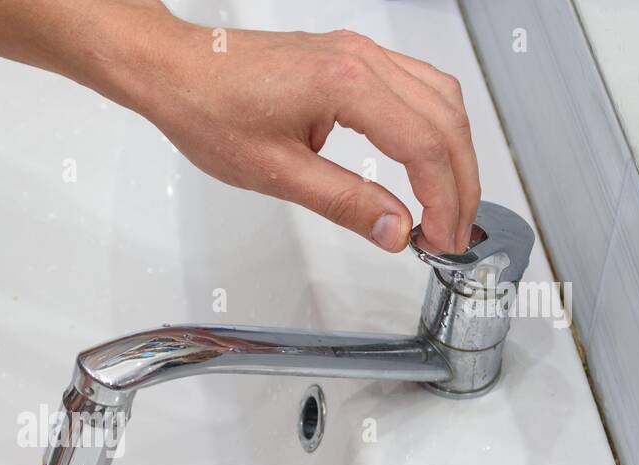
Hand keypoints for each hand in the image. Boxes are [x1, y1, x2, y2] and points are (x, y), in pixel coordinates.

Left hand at [128, 19, 479, 252]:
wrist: (177, 71)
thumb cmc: (210, 110)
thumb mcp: (277, 173)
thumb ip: (344, 202)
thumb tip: (394, 228)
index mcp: (346, 84)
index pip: (424, 145)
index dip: (443, 199)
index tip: (442, 239)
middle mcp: (362, 58)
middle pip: (445, 120)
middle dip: (460, 182)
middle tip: (454, 234)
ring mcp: (359, 52)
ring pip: (440, 98)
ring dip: (454, 154)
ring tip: (447, 206)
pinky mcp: (351, 56)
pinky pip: (416, 85)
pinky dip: (433, 126)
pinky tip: (426, 160)